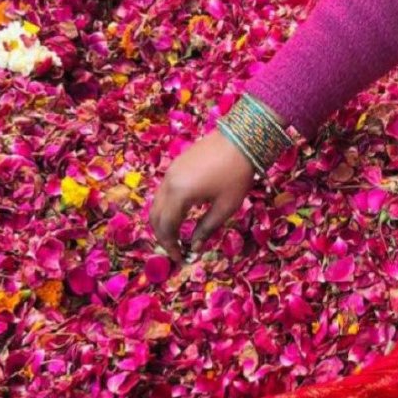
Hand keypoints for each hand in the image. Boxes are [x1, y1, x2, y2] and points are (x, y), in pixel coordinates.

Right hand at [148, 130, 254, 262]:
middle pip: (155, 217)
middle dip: (164, 237)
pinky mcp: (176, 165)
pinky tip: (181, 216)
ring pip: (156, 204)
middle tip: (178, 251)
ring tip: (178, 236)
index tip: (182, 260)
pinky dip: (167, 208)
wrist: (242, 138)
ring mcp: (170, 172)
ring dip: (164, 222)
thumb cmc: (237, 174)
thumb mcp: (225, 207)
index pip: (166, 228)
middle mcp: (168, 183)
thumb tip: (195, 247)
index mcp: (179, 194)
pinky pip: (163, 192)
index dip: (171, 247)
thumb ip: (206, 229)